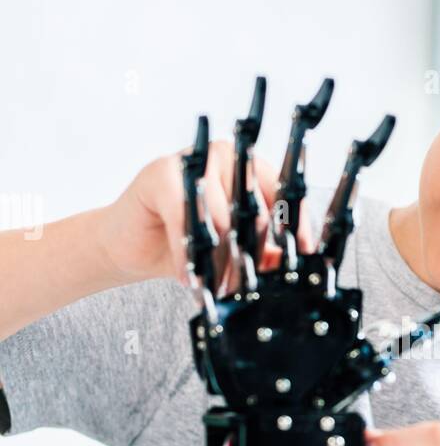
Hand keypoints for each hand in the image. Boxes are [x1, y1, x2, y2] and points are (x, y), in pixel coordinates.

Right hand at [95, 140, 315, 289]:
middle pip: (254, 209)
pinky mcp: (162, 173)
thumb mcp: (231, 252)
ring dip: (220, 261)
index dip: (296, 227)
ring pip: (223, 218)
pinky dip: (187, 254)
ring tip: (215, 287)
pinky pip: (187, 220)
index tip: (304, 258)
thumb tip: (289, 263)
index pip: (284, 193)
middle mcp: (226, 156)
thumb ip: (262, 252)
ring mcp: (193, 159)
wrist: (128, 246)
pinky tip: (186, 275)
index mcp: (250, 167)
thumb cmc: (183, 245)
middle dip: (253, 256)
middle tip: (248, 290)